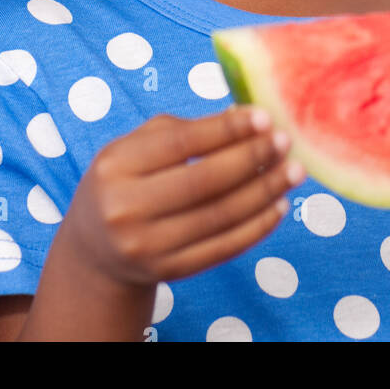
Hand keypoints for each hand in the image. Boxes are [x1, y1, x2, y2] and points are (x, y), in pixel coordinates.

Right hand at [61, 106, 301, 289]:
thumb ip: (186, 129)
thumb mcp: (136, 147)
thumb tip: (245, 116)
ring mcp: (147, 247)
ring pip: (220, 216)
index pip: (180, 143)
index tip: (264, 115)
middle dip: (253, 158)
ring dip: (265, 191)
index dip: (226, 129)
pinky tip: (279, 204)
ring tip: (293, 170)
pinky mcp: (169, 272)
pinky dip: (258, 226)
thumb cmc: (125, 180)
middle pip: (204, 181)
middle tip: (286, 141)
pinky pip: (224, 248)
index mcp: (116, 166)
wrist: (96, 248)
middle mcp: (126, 209)